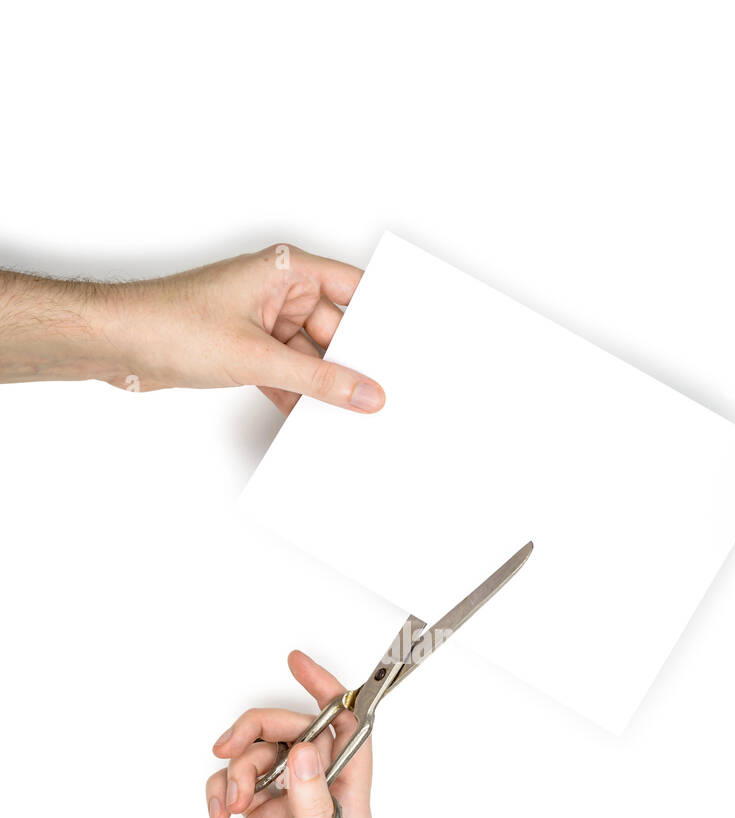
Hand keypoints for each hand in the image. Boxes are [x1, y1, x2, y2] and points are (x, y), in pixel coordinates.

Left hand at [0, 244, 384, 414]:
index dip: (381, 316)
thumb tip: (364, 393)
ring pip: (310, 358)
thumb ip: (318, 381)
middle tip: (378, 397)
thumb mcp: (258, 357)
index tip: (406, 345)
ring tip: (346, 416)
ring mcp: (261, 321)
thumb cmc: (170, 323)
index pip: (352, 287)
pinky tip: (310, 420)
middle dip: (351, 365)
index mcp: (285, 269)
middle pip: (334, 330)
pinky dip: (296, 395)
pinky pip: (286, 374)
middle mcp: (277, 291)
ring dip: (320, 387)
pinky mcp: (245, 350)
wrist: (116, 343)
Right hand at [207, 650, 372, 817]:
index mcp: (348, 808)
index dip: (329, 693)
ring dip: (236, 770)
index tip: (299, 664)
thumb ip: (309, 805)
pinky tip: (218, 814)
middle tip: (229, 750)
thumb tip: (309, 749)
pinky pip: (241, 785)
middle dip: (259, 734)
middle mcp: (323, 804)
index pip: (349, 733)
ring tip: (226, 803)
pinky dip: (223, 790)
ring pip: (263, 758)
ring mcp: (291, 813)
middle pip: (295, 736)